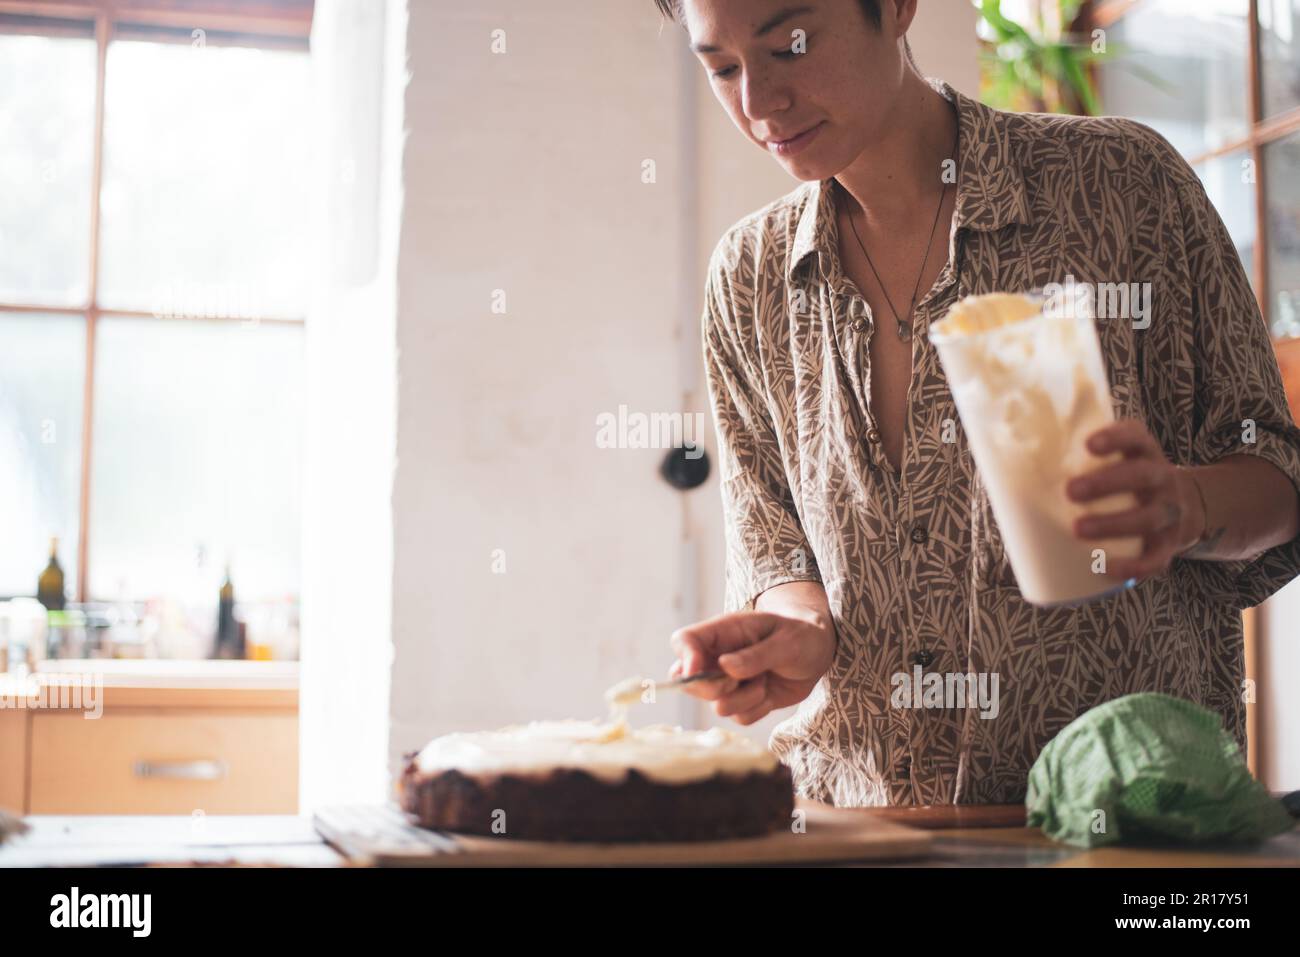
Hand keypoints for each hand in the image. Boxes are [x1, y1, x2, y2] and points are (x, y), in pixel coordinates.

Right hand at [668, 611, 835, 725]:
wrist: (817, 653)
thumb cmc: (802, 636)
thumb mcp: (787, 641)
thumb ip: (757, 655)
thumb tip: (725, 667)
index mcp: (723, 632)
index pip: (683, 641)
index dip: (684, 658)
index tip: (697, 671)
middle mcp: (718, 657)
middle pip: (690, 681)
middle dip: (715, 688)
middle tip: (740, 680)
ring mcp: (728, 682)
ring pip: (717, 705)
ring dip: (745, 699)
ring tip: (765, 680)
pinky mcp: (742, 701)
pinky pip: (738, 717)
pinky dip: (757, 710)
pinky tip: (769, 692)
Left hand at [1066, 419, 1204, 582]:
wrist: (1185, 506)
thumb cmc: (1125, 482)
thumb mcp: (1114, 463)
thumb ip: (1072, 461)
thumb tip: (1001, 467)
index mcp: (1144, 453)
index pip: (1136, 437)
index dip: (1116, 437)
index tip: (1088, 444)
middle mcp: (1161, 479)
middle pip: (1142, 475)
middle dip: (1107, 483)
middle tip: (1071, 491)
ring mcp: (1168, 512)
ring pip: (1148, 517)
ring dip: (1113, 524)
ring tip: (1078, 529)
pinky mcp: (1169, 544)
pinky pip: (1156, 559)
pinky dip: (1134, 566)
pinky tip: (1107, 568)